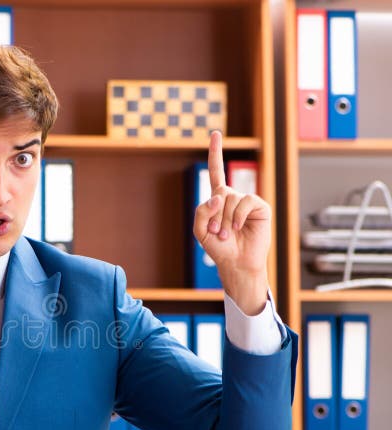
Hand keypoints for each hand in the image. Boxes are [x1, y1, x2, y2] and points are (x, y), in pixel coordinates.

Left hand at [193, 130, 270, 314]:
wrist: (236, 262)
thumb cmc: (219, 248)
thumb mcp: (200, 230)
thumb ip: (202, 211)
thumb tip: (219, 196)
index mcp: (219, 200)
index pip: (217, 172)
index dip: (216, 153)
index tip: (216, 134)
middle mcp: (233, 197)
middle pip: (219, 194)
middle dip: (214, 216)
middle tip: (217, 233)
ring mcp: (247, 202)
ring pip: (230, 200)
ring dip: (225, 220)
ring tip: (227, 235)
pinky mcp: (260, 207)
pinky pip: (245, 203)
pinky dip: (238, 216)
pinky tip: (239, 228)